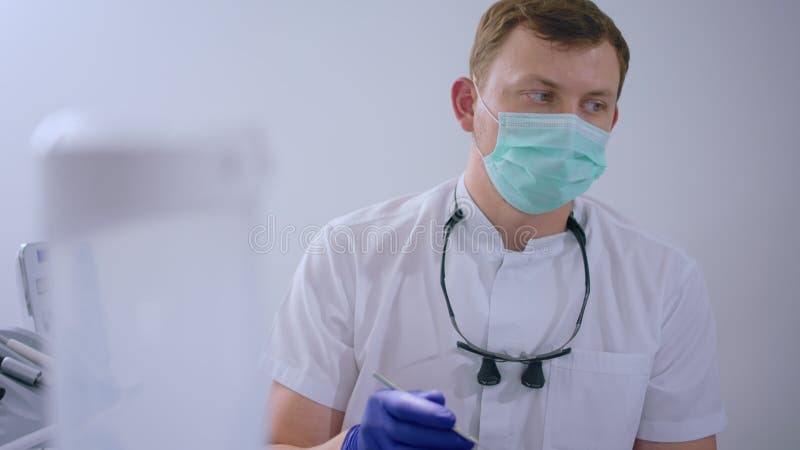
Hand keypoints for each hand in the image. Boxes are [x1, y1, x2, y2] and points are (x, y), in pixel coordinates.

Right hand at [341, 389, 473, 449]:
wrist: (370, 435)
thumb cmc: (395, 413)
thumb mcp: (406, 398)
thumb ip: (423, 399)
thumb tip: (440, 402)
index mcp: (382, 402)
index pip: (404, 407)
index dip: (428, 414)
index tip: (452, 420)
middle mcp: (376, 424)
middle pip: (408, 434)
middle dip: (440, 438)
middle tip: (465, 441)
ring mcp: (377, 446)